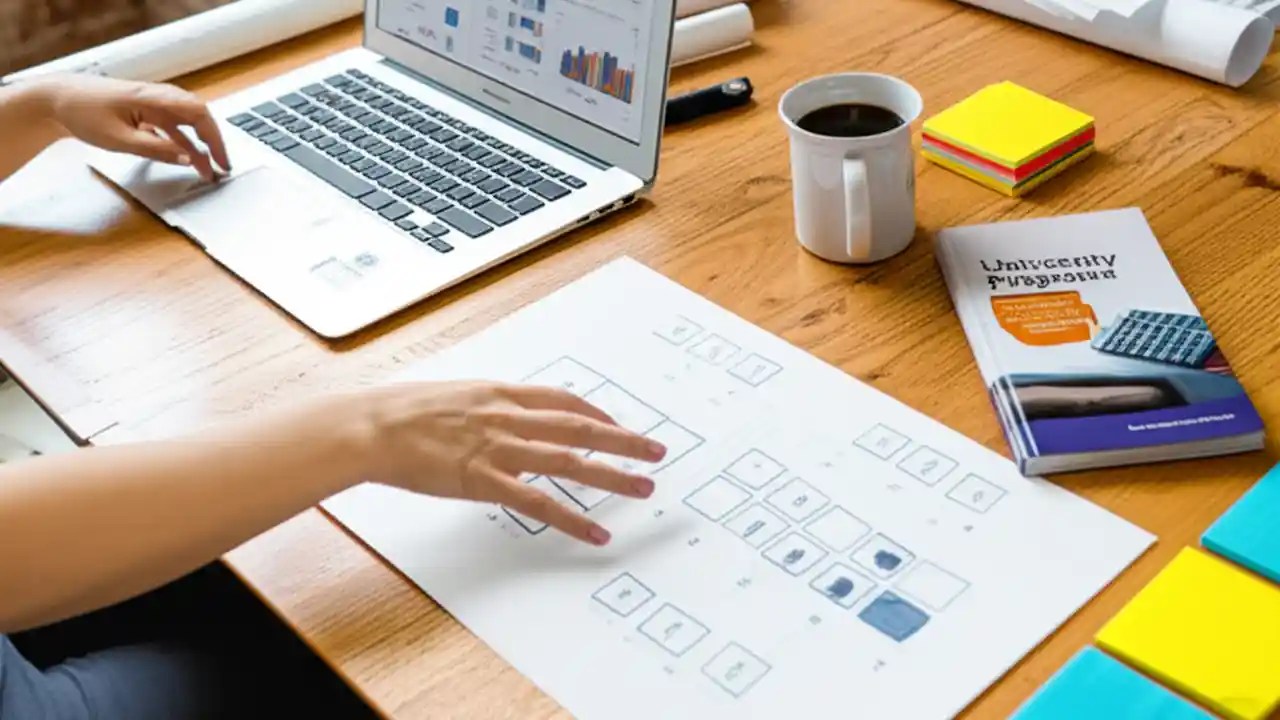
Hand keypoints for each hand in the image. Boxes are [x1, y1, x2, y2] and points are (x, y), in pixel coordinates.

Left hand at [32, 75, 229, 180]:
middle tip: (221, 167)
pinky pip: (170, 127)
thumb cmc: (82, 112)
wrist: (56, 100)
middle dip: (213, 144)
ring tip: (205, 169)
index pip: (199, 115)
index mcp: (154, 100)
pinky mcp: (143, 112)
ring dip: (197, 146)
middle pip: (198, 118)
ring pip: (185, 125)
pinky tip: (183, 157)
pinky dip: (181, 143)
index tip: (222, 161)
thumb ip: (155, 150)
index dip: (215, 139)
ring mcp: (151, 105)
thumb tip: (186, 158)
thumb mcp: (119, 139)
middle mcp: (157, 99)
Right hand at [358, 382, 667, 545]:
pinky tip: (595, 533)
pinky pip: (539, 503)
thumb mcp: (454, 396)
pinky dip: (571, 519)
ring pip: (570, 460)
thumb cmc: (402, 411)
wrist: (372, 426)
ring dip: (612, 476)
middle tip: (657, 451)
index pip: (563, 400)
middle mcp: (509, 417)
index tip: (620, 426)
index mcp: (501, 394)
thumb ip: (485, 408)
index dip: (597, 414)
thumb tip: (499, 419)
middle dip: (624, 440)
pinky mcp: (485, 480)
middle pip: (580, 427)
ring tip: (644, 488)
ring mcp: (499, 449)